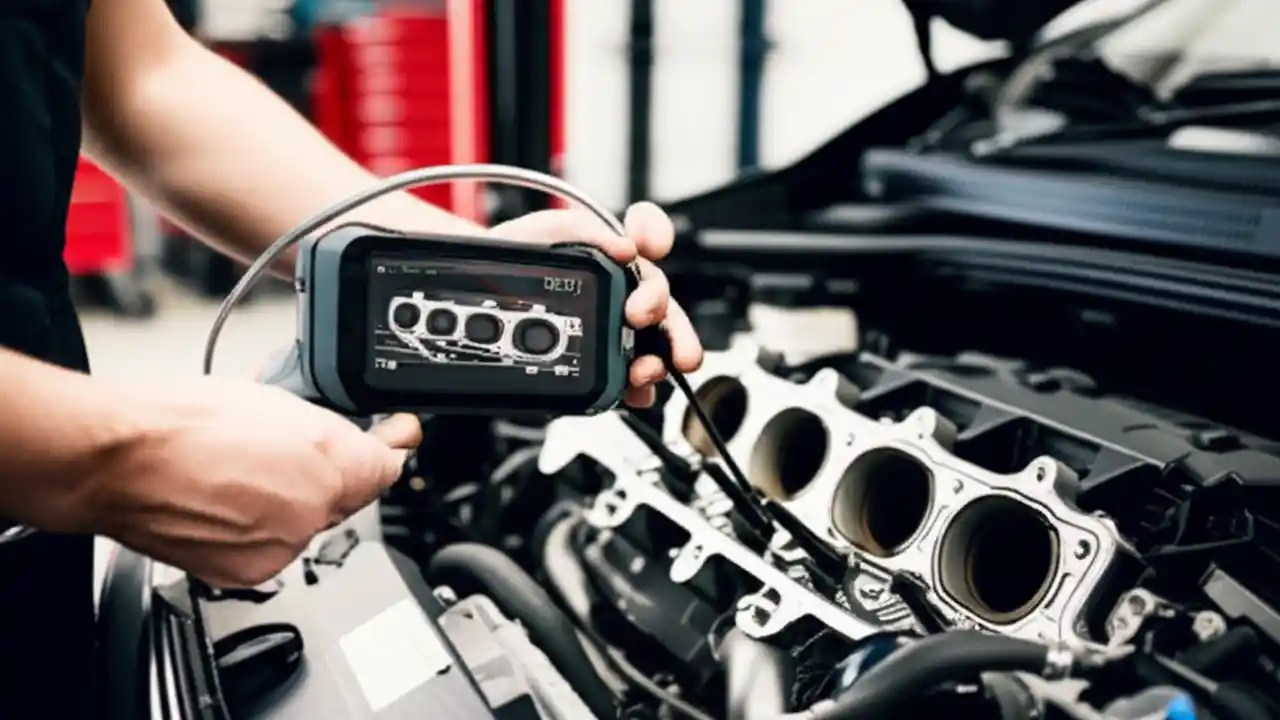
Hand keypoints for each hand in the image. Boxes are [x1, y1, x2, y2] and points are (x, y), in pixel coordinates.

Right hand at [87, 378, 421, 587]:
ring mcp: (283, 545)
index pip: (388, 464)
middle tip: (286, 450)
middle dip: (328, 474)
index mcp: (328, 459)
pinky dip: (261, 531)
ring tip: (241, 475)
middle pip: (347, 495)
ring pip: (310, 523)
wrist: (116, 462)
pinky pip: (275, 548)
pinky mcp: (252, 572)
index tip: (397, 438)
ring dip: (290, 504)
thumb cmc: (179, 422)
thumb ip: (328, 426)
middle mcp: (313, 510)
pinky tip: (229, 504)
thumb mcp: (272, 398)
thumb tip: (364, 436)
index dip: (391, 447)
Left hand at [489, 201, 703, 406]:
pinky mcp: (609, 362)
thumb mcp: (545, 233)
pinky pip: (632, 377)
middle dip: (659, 307)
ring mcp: (619, 327)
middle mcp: (625, 289)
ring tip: (646, 368)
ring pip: (654, 341)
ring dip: (658, 356)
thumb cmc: (524, 260)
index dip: (655, 235)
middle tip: (640, 314)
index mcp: (614, 252)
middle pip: (657, 297)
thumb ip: (583, 231)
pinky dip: (639, 388)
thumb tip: (625, 249)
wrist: (493, 298)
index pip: (648, 232)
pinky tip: (636, 393)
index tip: (649, 246)